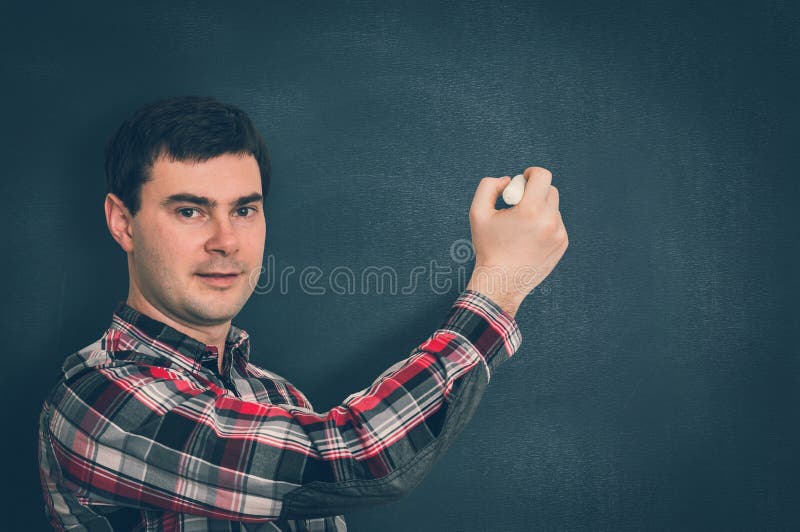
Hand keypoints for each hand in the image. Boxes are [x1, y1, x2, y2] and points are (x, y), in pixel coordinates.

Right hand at [465, 167, 567, 316]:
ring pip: (553, 208)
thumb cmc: (488, 247)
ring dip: (540, 209)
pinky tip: (529, 239)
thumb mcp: (478, 213)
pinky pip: (556, 224)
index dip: (532, 173)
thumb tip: (508, 180)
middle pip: (550, 190)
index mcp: (530, 210)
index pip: (542, 176)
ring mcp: (559, 233)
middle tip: (519, 203)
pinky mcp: (562, 244)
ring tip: (522, 227)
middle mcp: (549, 220)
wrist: (501, 281)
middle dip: (535, 191)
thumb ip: (488, 187)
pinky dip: (545, 224)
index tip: (524, 179)